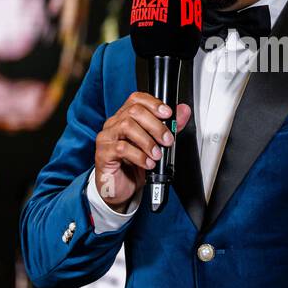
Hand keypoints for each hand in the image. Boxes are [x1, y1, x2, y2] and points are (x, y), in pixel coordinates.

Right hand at [93, 92, 191, 211]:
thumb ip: (169, 127)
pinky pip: (121, 148)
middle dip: (155, 125)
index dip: (153, 103)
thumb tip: (183, 111)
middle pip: (134, 112)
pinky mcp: (103, 154)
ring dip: (148, 141)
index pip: (136, 99)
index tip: (168, 113)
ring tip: (157, 154)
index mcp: (125, 117)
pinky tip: (148, 163)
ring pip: (127, 126)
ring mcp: (107, 138)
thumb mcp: (155, 144)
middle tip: (167, 140)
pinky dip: (139, 156)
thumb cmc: (134, 165)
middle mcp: (114, 124)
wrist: (121, 188)